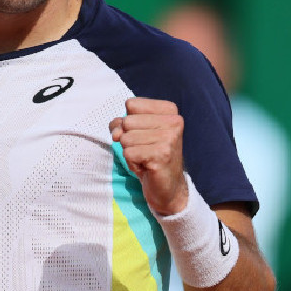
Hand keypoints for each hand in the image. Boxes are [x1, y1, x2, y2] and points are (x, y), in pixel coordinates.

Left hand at [109, 97, 188, 215]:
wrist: (167, 186)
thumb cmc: (150, 155)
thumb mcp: (135, 132)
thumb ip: (121, 124)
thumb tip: (116, 133)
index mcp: (169, 111)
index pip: (131, 104)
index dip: (128, 122)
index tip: (142, 134)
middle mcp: (173, 121)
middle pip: (127, 121)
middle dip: (128, 139)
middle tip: (144, 149)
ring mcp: (169, 138)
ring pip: (126, 138)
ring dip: (130, 152)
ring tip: (145, 158)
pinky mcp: (162, 155)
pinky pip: (129, 153)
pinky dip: (132, 162)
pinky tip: (146, 166)